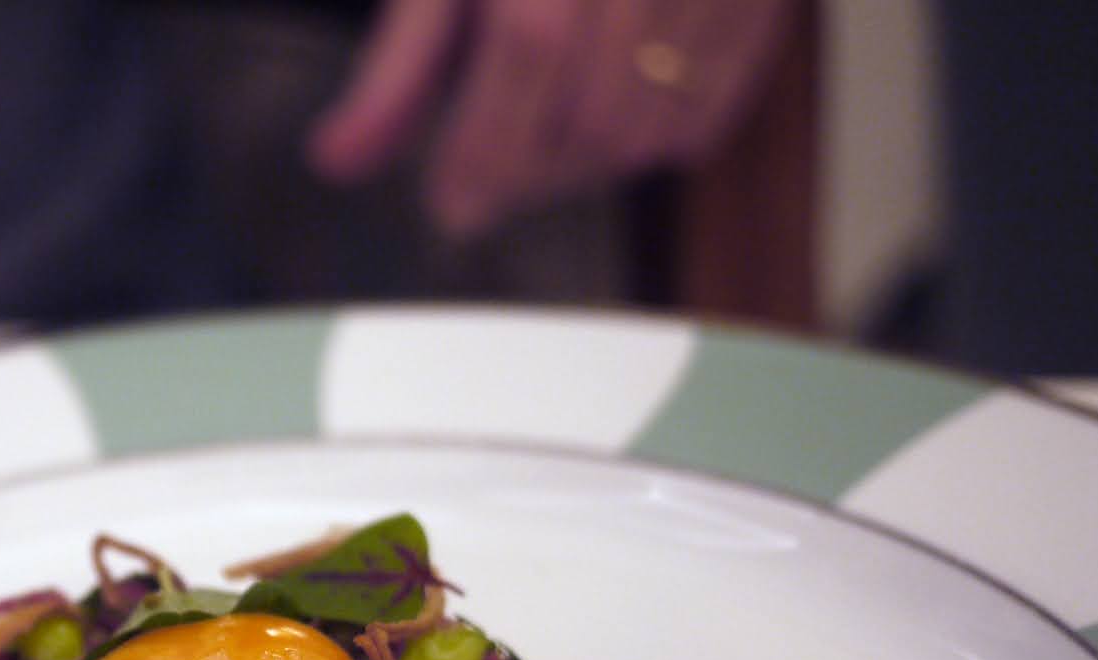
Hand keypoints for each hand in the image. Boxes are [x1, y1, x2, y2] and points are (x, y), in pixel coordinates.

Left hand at [308, 0, 796, 236]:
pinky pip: (708, 115)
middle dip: (528, 172)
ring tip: (543, 141)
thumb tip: (337, 162)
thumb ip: (398, 66)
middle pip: (590, 120)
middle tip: (488, 176)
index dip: (482, 153)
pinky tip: (610, 116)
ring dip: (585, 164)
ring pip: (649, 131)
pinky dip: (654, 138)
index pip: (522, 70)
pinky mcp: (760, 7)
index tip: (450, 202)